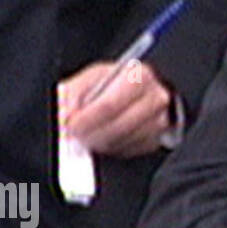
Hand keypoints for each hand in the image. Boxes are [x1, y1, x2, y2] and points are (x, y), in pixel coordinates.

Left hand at [58, 60, 172, 157]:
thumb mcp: (90, 79)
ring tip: (89, 135)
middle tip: (76, 135)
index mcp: (138, 76)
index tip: (70, 126)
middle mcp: (156, 97)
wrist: (136, 91)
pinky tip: (105, 138)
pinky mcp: (159, 138)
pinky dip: (114, 148)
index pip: (109, 105)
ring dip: (101, 142)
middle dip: (91, 134)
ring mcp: (161, 119)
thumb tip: (65, 116)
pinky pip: (132, 151)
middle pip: (119, 126)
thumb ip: (73, 94)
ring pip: (124, 141)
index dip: (86, 119)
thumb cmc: (112, 84)